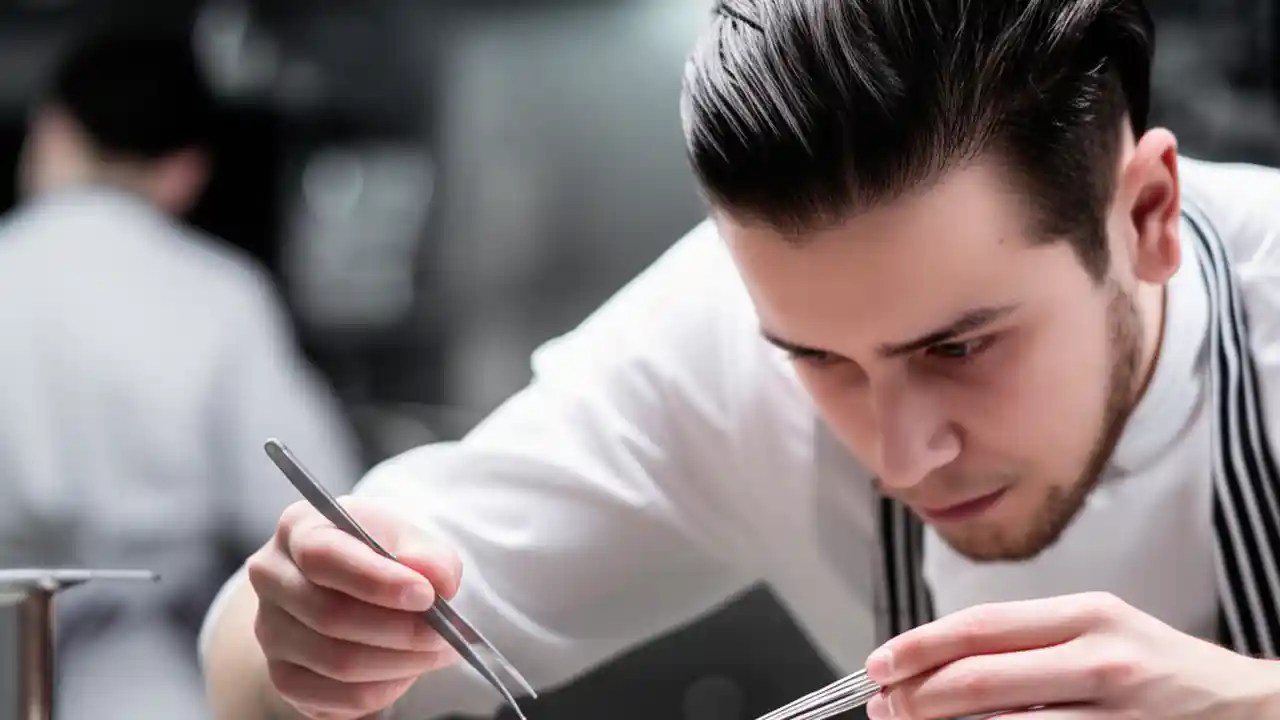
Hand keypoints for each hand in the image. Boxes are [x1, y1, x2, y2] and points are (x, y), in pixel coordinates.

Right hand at [246, 497, 463, 719]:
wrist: (355, 584)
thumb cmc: (382, 552)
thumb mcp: (409, 537)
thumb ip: (429, 555)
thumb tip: (439, 581)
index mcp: (298, 528)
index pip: (323, 556)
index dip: (377, 581)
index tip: (426, 595)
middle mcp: (272, 579)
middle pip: (330, 616)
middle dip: (400, 630)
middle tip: (446, 633)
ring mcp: (271, 632)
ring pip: (337, 662)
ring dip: (400, 662)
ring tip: (437, 650)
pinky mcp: (285, 677)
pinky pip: (338, 699)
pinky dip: (385, 689)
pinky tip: (408, 669)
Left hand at [862, 592, 1279, 718]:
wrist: (1248, 711)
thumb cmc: (1158, 669)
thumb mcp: (1098, 630)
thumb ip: (1027, 641)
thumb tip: (940, 659)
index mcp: (1085, 614)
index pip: (979, 627)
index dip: (918, 646)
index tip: (879, 663)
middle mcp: (1098, 658)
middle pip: (977, 677)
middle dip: (916, 695)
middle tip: (883, 706)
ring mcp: (1112, 712)